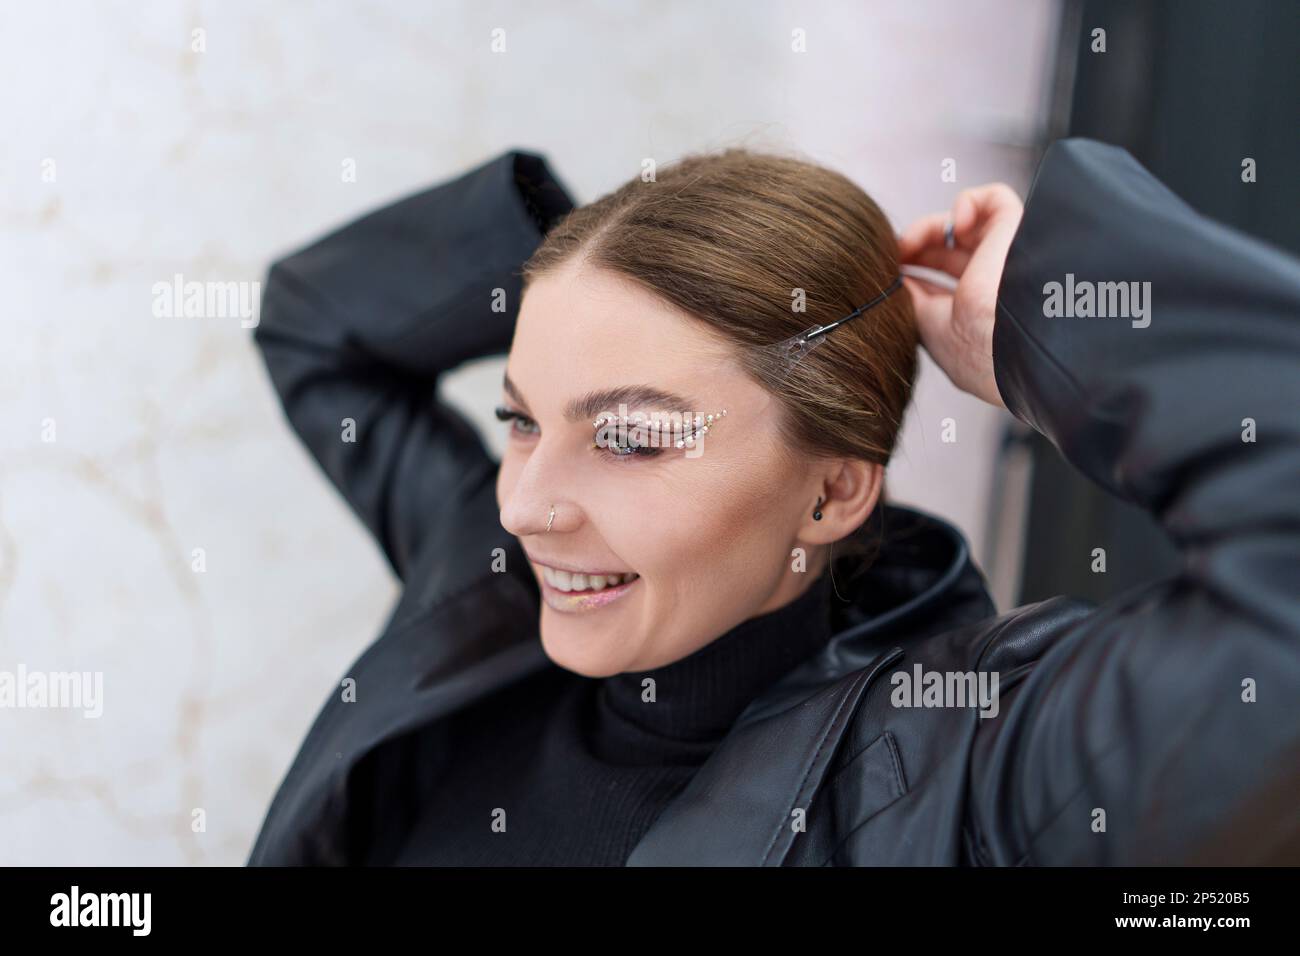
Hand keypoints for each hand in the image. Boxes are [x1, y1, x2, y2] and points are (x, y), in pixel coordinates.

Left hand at [897, 183, 1023, 409]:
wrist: (1005, 344)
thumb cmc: (967, 346)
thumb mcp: (925, 322)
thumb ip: (910, 294)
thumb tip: (894, 273)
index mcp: (976, 307)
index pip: (944, 273)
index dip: (915, 260)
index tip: (890, 261)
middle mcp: (994, 280)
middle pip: (952, 248)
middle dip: (919, 243)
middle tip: (897, 250)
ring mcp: (1007, 255)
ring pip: (969, 223)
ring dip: (933, 226)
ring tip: (915, 240)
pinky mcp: (1020, 231)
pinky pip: (997, 200)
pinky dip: (969, 201)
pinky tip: (956, 222)